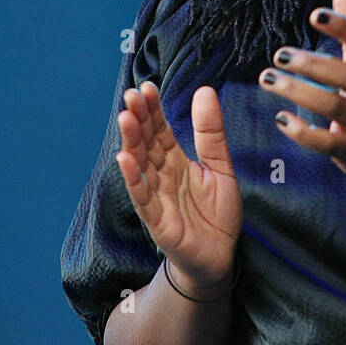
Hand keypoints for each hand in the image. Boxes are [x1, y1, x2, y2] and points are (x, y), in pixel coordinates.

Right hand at [113, 82, 241, 292]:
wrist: (220, 257)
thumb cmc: (217, 214)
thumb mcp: (220, 167)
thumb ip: (211, 132)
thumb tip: (205, 90)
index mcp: (175, 161)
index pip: (159, 130)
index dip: (153, 110)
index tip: (147, 87)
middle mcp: (161, 176)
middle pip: (146, 143)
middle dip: (138, 119)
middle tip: (132, 95)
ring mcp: (156, 197)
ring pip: (140, 165)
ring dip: (131, 142)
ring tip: (125, 118)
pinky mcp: (157, 221)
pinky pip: (142, 198)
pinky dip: (133, 179)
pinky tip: (125, 160)